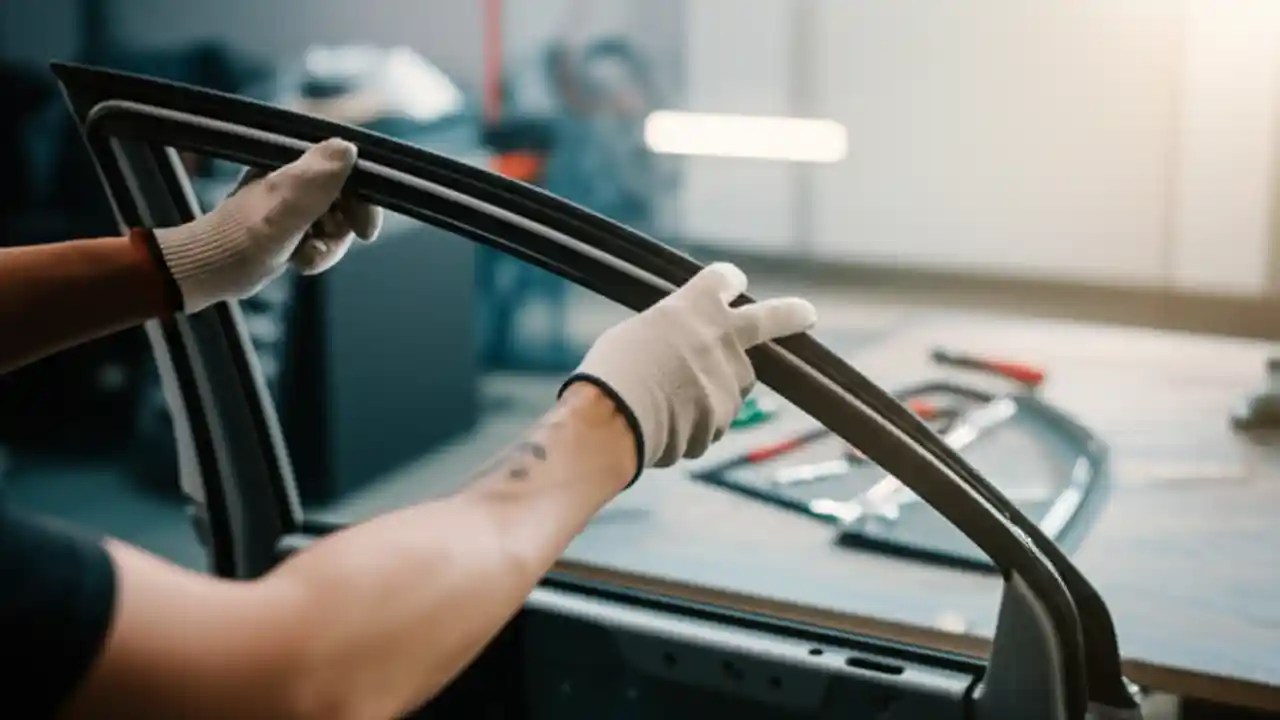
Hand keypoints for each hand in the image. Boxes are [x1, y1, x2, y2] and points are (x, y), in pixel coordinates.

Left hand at [153, 138, 382, 312]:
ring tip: (303, 259)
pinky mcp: (290, 225)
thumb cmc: (237, 244)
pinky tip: (297, 263)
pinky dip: (316, 253)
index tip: (365, 233)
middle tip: (319, 250)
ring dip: (328, 247)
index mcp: (291, 166)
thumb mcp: (280, 216)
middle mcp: (296, 179)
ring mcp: (294, 203)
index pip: (348, 170)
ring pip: (337, 223)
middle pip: (347, 200)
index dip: (363, 201)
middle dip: (341, 231)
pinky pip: (322, 236)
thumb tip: (348, 147)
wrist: (204, 273)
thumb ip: (313, 184)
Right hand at [563, 263, 816, 473]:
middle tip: (807, 314)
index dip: (728, 283)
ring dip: (712, 390)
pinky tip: (663, 425)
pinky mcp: (726, 416)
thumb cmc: (614, 371)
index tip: (735, 285)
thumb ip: (670, 336)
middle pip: (762, 323)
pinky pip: (712, 420)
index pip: (724, 280)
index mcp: (695, 305)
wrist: (615, 418)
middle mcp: (723, 336)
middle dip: (789, 316)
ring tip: (664, 402)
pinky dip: (693, 424)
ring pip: (733, 383)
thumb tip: (678, 355)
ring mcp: (730, 378)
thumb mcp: (638, 334)